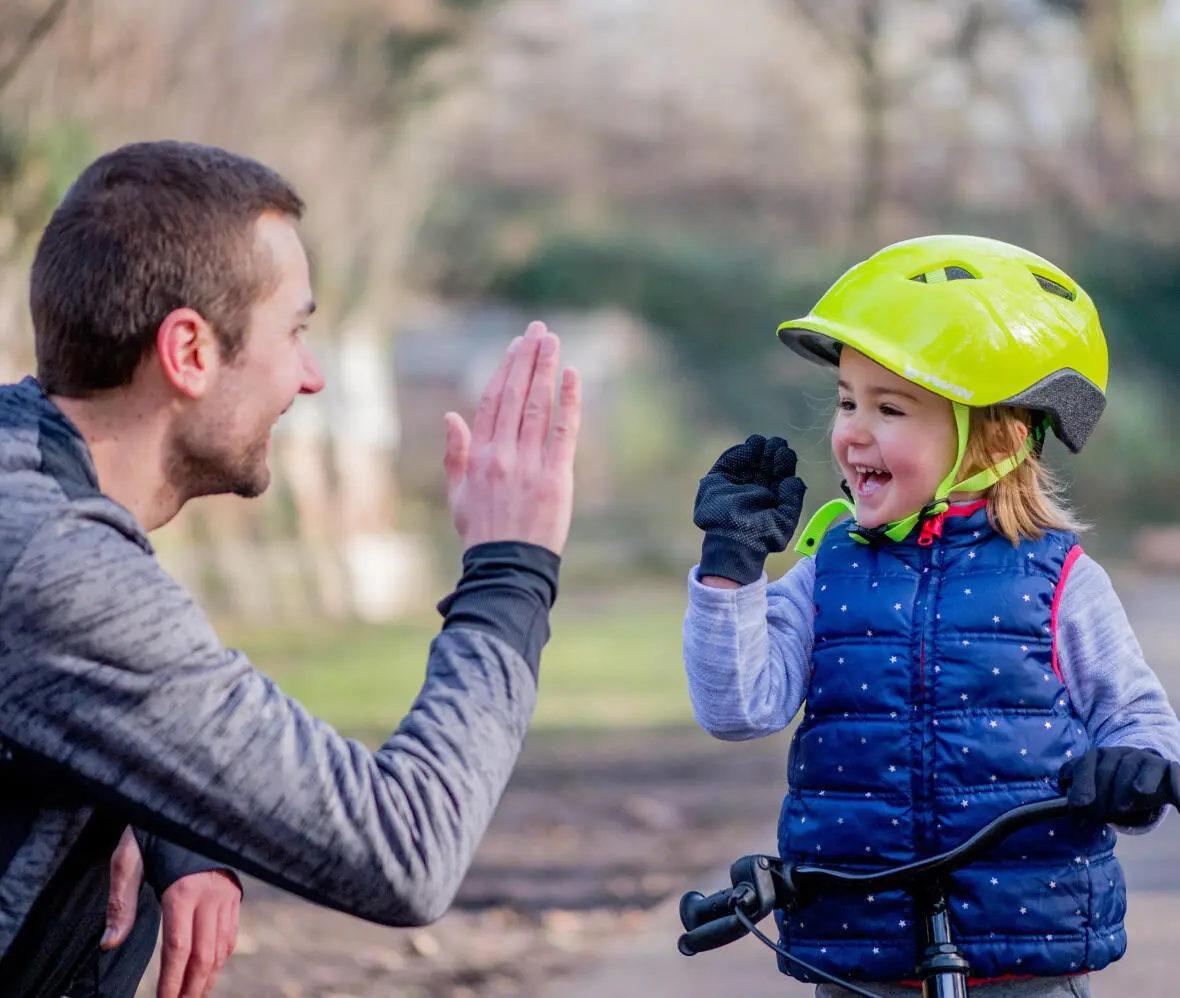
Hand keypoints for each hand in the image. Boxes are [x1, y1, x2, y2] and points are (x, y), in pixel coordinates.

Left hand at [103, 828, 240, 997]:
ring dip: (210, 977)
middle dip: (192, 988)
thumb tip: (109, 942)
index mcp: (183, 890)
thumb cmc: (154, 825)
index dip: (171, 982)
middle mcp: (211, 894)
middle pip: (205, 955)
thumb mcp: (129, 857)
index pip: (179, 949)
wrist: (188, 798)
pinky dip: (222, 955)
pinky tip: (212, 966)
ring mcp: (227, 892)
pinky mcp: (235, 888)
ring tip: (194, 995)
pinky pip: (232, 930)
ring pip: (223, 946)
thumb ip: (121, 901)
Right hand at [445, 320, 581, 555]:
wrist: (505, 568)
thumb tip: (451, 417)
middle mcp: (502, 455)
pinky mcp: (555, 478)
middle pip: (515, 396)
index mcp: (479, 457)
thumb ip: (455, 454)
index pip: (491, 402)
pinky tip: (572, 376)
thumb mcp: (457, 496)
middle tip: (538, 330)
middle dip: (527, 359)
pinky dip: (568, 402)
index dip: (504, 370)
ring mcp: (529, 465)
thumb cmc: (482, 534)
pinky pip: (563, 432)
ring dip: (546, 370)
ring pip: (537, 406)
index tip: (515, 347)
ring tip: (553, 342)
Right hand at [693, 434, 806, 584]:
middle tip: (776, 442)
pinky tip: (749, 447)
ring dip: (756, 449)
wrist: (733, 541)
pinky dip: (738, 454)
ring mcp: (735, 485)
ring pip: (747, 461)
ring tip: (762, 441)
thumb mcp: (785, 520)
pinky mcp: (718, 481)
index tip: (785, 452)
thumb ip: (794, 499)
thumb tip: (794, 479)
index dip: (784, 462)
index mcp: (770, 499)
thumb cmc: (761, 536)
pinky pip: (728, 463)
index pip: (779, 475)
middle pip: (764, 465)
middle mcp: (753, 490)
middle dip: (771, 452)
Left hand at [1058, 746, 1179, 825]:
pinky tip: (1179, 804)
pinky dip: (1178, 788)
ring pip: (1133, 767)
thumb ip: (1081, 795)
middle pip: (1107, 768)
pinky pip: (1174, 774)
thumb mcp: (1097, 789)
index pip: (1086, 764)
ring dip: (1125, 788)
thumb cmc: (1116, 786)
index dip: (1081, 784)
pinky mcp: (1169, 768)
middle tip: (1100, 814)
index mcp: (1099, 755)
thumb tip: (1072, 808)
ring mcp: (1146, 758)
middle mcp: (1121, 753)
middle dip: (1100, 793)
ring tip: (1121, 808)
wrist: (1148, 774)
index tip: (1079, 804)